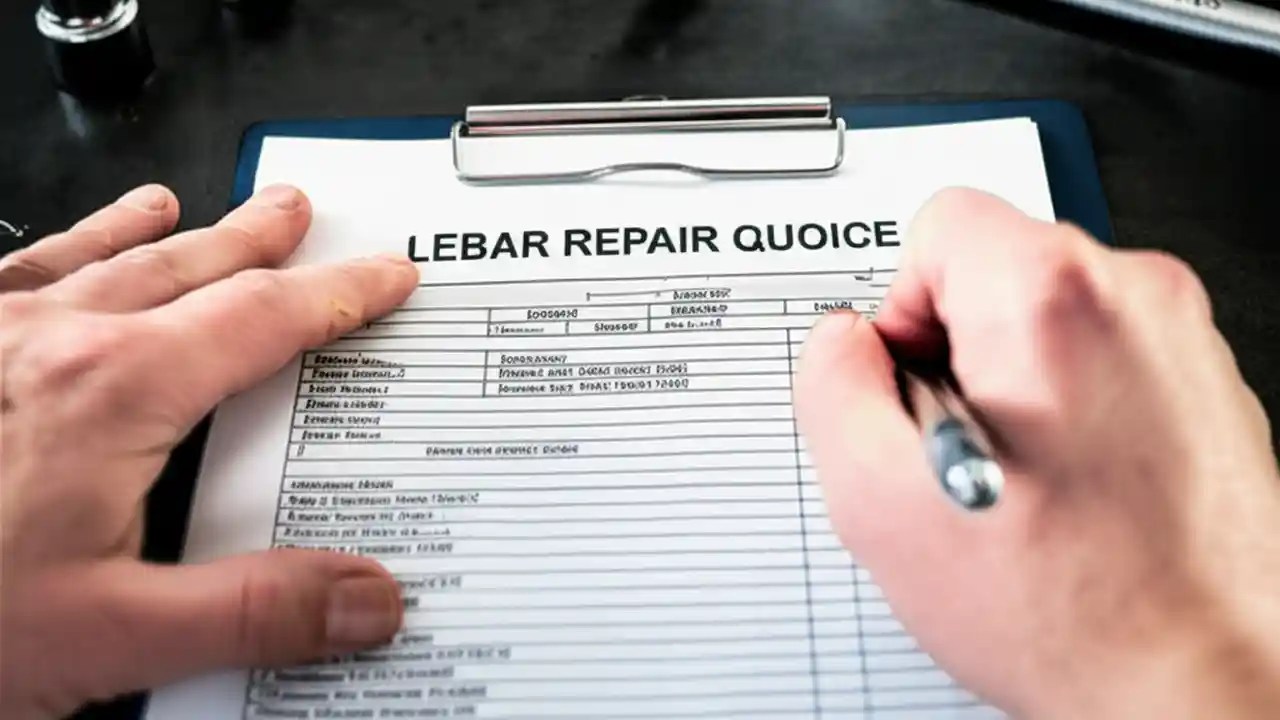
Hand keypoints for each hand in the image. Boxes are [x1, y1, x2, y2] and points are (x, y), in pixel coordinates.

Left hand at [0, 184, 417, 717]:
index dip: (337, 295)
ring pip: (98, 260)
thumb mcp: (112, 637)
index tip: (382, 276)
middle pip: (185, 268)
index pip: (262, 321)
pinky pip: (13, 273)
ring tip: (190, 207)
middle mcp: (52, 342)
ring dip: (161, 233)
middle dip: (254, 238)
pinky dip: (55, 250)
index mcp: (116, 392)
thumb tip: (366, 600)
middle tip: (296, 212)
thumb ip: (253, 612)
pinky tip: (58, 249)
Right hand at [795, 189, 1279, 718]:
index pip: (938, 225)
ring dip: (1012, 385)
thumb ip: (830, 387)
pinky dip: (1071, 409)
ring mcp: (1183, 341)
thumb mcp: (880, 501)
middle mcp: (1136, 298)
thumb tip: (839, 343)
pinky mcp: (1206, 386)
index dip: (901, 312)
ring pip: (1048, 320)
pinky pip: (1104, 362)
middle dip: (955, 351)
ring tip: (1020, 480)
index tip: (916, 388)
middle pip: (994, 270)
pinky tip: (1067, 490)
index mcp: (1050, 297)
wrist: (1204, 681)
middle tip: (961, 450)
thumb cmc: (1069, 606)